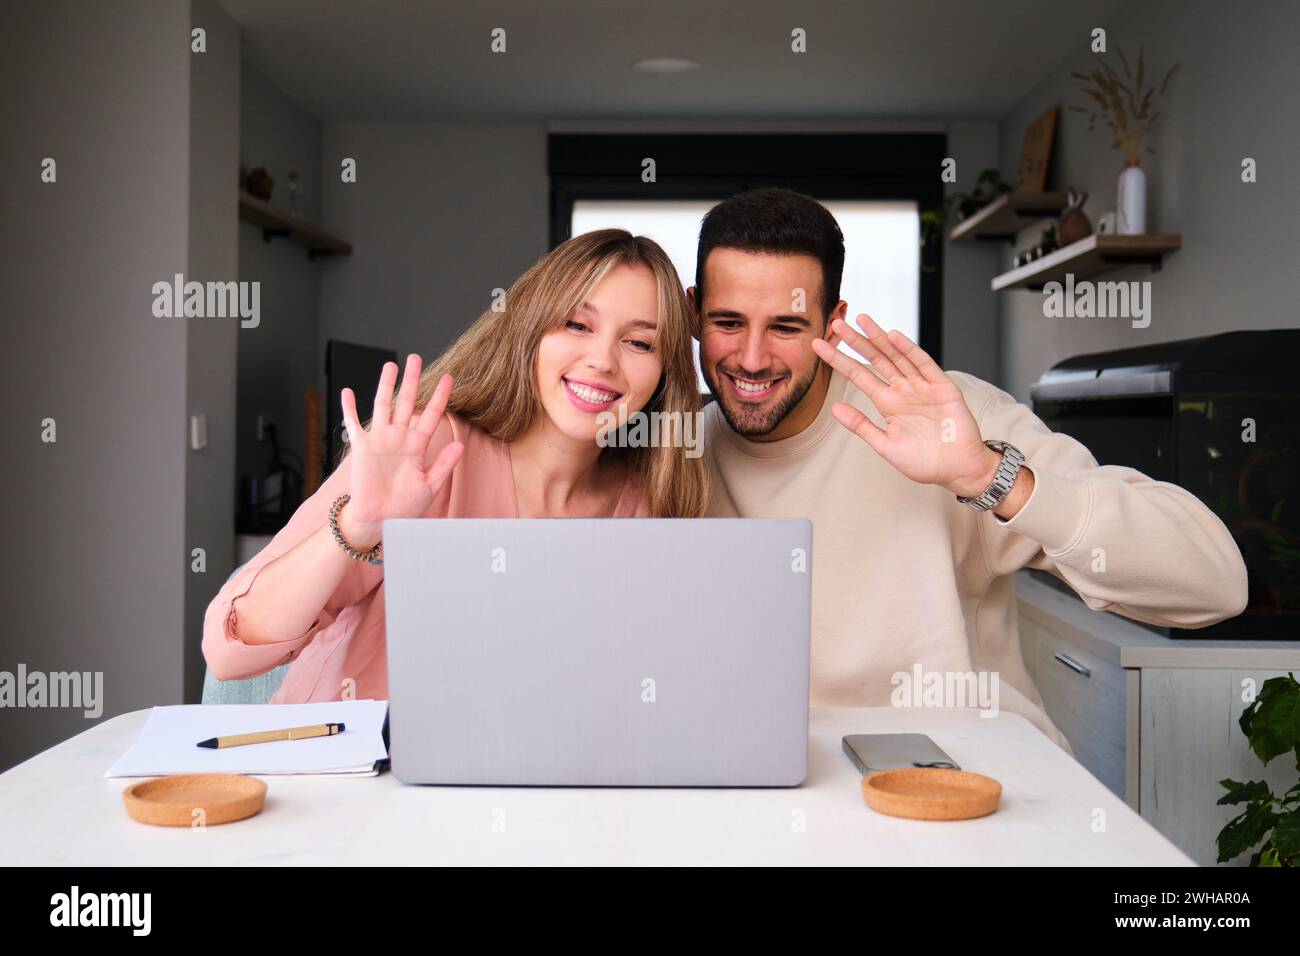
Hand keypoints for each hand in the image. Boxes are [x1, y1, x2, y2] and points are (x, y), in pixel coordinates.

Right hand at [337, 355, 463, 546]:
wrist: (380, 520)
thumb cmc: (405, 506)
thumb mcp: (429, 485)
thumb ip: (444, 464)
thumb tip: (461, 444)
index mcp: (417, 446)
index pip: (431, 415)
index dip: (440, 397)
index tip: (450, 378)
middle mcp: (399, 438)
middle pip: (406, 402)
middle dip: (412, 380)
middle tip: (415, 358)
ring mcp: (380, 441)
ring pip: (384, 406)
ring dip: (386, 385)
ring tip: (390, 365)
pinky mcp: (362, 448)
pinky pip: (354, 424)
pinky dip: (349, 409)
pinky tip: (347, 392)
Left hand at [811, 315, 999, 496]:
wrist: (956, 470)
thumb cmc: (923, 461)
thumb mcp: (885, 445)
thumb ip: (861, 426)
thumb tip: (834, 408)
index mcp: (887, 403)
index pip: (858, 375)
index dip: (839, 360)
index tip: (819, 346)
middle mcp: (902, 390)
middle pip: (875, 359)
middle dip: (856, 341)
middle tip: (837, 322)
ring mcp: (922, 386)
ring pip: (896, 356)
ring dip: (879, 338)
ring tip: (861, 320)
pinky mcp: (942, 387)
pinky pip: (923, 364)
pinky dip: (909, 350)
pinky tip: (893, 337)